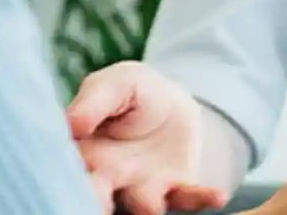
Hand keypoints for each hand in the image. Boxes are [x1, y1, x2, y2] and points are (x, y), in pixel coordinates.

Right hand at [67, 61, 225, 214]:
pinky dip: (202, 199)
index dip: (67, 180)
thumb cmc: (133, 93)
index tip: (71, 182)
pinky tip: (218, 196)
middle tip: (98, 205)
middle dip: (96, 204)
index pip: (69, 172)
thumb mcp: (115, 83)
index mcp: (84, 155)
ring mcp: (143, 191)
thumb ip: (94, 100)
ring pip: (143, 208)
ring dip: (147, 208)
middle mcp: (109, 181)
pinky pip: (188, 198)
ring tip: (150, 206)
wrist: (172, 104)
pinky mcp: (176, 190)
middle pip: (97, 200)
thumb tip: (71, 123)